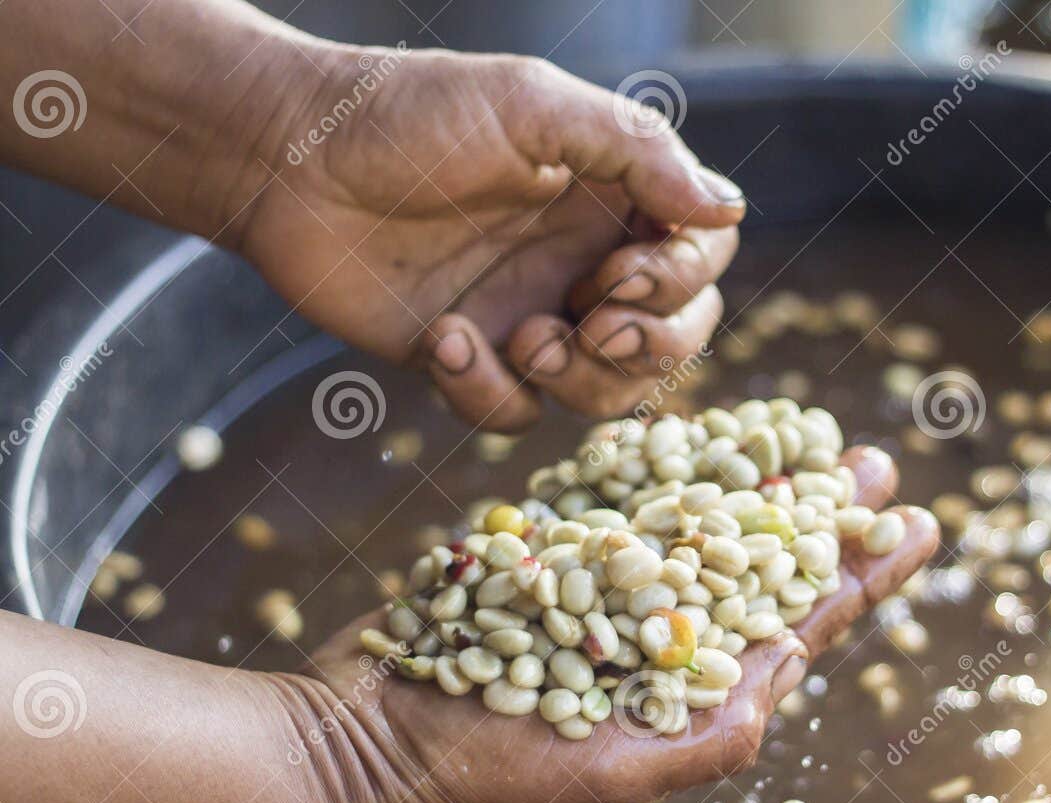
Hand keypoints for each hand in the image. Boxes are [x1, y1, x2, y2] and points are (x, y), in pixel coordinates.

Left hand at [240, 45, 743, 429]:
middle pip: (676, 338)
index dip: (682, 282)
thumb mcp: (533, 106)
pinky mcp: (472, 361)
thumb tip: (729, 210)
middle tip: (591, 323)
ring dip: (580, 380)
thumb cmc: (409, 113)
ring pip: (609, 392)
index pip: (702, 257)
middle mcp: (583, 261)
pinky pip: (515, 413)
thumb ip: (636, 151)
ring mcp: (531, 316)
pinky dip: (487, 391)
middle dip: (650, 346)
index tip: (625, 271)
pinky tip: (444, 338)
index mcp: (611, 197)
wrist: (286, 160)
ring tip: (522, 339)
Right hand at [302, 448, 937, 802]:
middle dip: (820, 518)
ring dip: (751, 486)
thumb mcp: (612, 775)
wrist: (353, 743)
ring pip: (693, 534)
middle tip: (874, 461)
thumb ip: (709, 731)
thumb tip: (790, 672)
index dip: (859, 579)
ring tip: (803, 436)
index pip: (795, 632)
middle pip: (759, 572)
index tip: (919, 526)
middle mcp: (658, 649)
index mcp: (690, 700)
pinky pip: (613, 517)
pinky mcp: (545, 571)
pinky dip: (656, 479)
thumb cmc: (482, 779)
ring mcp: (603, 607)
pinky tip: (695, 446)